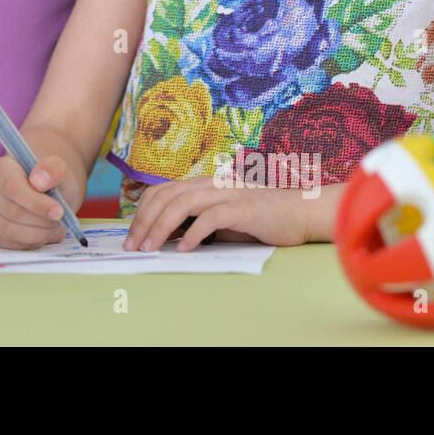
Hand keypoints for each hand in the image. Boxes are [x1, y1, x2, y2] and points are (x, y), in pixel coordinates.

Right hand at [0, 154, 75, 249]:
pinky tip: (44, 234)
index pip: (12, 188)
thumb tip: (39, 181)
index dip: (35, 203)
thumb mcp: (60, 169)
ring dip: (37, 234)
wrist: (48, 193)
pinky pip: (8, 244)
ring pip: (8, 231)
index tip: (58, 211)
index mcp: (1, 168)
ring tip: (55, 228)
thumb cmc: (51, 180)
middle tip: (61, 220)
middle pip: (11, 212)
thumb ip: (53, 169)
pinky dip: (30, 243)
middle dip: (41, 220)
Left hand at [123, 178, 311, 250]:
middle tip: (134, 246)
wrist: (301, 211)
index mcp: (203, 185)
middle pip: (166, 196)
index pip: (162, 191)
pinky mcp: (244, 208)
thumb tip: (167, 238)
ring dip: (162, 227)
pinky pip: (212, 218)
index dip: (142, 212)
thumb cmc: (260, 218)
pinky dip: (195, 233)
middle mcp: (210, 184)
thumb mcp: (221, 219)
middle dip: (144, 221)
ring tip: (151, 248)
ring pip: (183, 204)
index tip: (132, 236)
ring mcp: (227, 194)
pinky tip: (185, 250)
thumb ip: (196, 222)